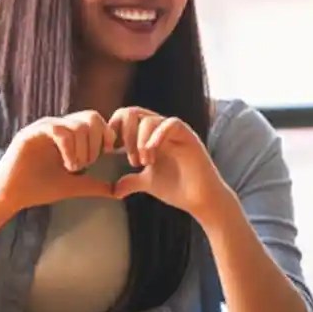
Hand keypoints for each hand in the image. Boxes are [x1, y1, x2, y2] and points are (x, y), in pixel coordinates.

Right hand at [0, 111, 116, 213]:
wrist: (11, 196)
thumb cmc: (40, 188)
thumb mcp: (75, 185)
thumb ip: (96, 185)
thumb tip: (120, 192)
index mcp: (70, 134)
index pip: (97, 121)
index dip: (108, 135)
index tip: (108, 154)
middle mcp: (58, 126)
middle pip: (91, 116)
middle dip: (97, 141)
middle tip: (88, 163)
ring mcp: (44, 128)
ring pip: (78, 124)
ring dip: (83, 148)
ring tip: (75, 167)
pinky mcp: (31, 133)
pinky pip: (59, 130)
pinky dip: (69, 148)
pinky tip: (68, 165)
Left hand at [110, 108, 231, 220]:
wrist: (200, 200)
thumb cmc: (178, 189)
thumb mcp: (147, 182)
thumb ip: (131, 181)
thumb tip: (113, 190)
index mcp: (149, 135)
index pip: (125, 117)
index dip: (114, 130)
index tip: (111, 151)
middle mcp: (161, 130)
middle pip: (132, 111)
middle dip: (125, 134)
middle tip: (130, 159)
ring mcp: (175, 132)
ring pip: (149, 119)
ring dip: (140, 142)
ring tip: (143, 163)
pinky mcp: (189, 137)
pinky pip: (170, 124)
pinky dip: (157, 137)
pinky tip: (151, 156)